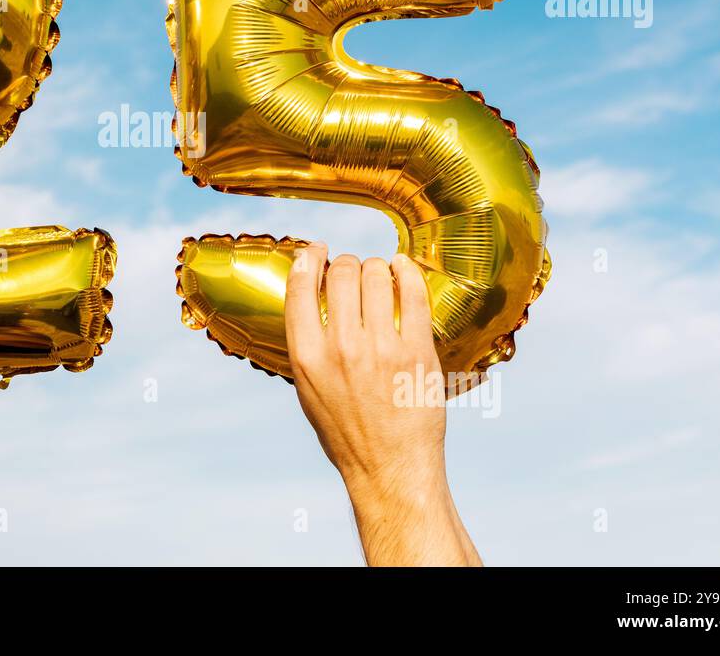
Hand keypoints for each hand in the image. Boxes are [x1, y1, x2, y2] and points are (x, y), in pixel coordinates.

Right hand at [285, 246, 479, 565]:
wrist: (390, 469)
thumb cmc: (346, 432)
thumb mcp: (308, 390)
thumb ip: (307, 343)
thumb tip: (309, 294)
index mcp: (306, 357)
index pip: (301, 286)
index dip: (309, 258)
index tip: (316, 251)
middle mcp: (341, 348)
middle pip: (342, 272)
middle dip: (346, 264)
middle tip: (353, 272)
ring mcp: (382, 348)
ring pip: (377, 275)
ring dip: (377, 268)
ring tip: (380, 276)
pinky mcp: (418, 351)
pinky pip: (413, 292)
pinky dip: (407, 271)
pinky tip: (403, 268)